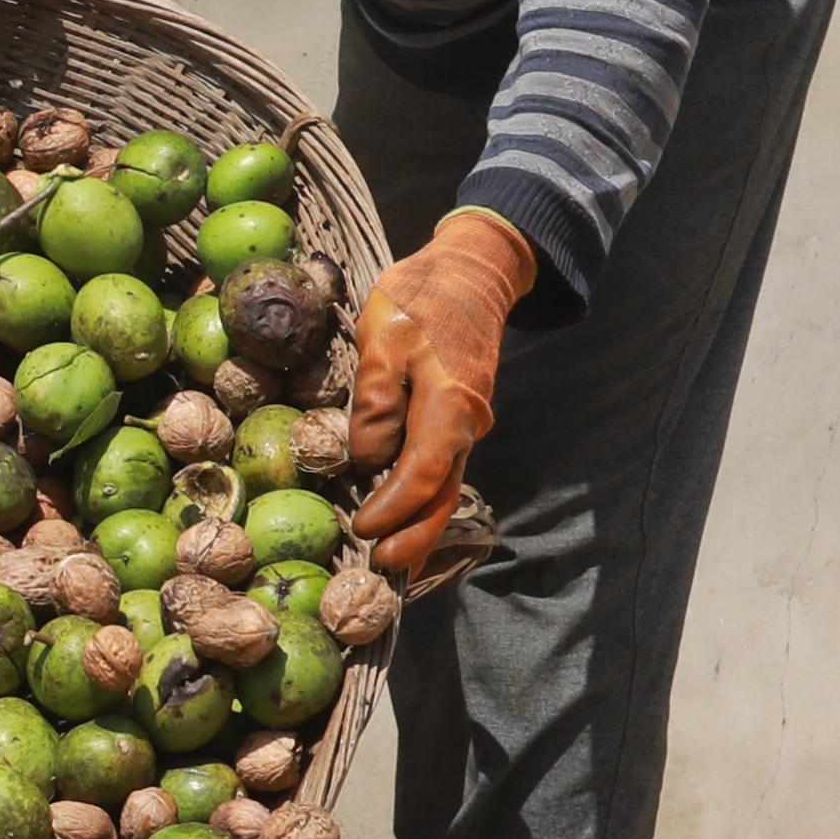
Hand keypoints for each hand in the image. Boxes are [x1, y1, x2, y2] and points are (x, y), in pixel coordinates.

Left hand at [345, 208, 540, 577]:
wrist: (475, 271)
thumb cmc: (423, 298)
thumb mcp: (384, 335)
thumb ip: (375, 397)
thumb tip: (369, 458)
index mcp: (449, 403)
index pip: (423, 472)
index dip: (395, 507)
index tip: (364, 527)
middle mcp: (467, 422)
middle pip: (444, 494)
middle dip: (416, 536)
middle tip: (385, 567)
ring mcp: (468, 422)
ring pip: (446, 484)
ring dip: (419, 522)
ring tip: (392, 556)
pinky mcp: (460, 417)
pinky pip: (444, 466)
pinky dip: (424, 496)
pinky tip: (404, 516)